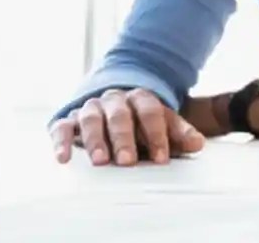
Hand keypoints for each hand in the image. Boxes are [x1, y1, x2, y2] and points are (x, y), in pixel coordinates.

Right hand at [48, 88, 204, 165]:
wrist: (113, 104)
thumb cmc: (140, 122)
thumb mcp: (163, 124)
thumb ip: (179, 134)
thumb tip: (198, 143)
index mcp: (141, 98)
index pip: (151, 112)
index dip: (157, 134)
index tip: (162, 158)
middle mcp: (115, 100)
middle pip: (120, 115)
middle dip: (124, 138)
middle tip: (128, 161)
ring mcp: (91, 108)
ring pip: (91, 118)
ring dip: (96, 140)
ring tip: (101, 161)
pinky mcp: (69, 119)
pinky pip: (62, 127)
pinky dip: (61, 141)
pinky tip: (63, 158)